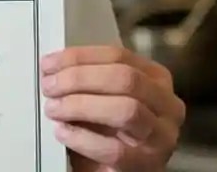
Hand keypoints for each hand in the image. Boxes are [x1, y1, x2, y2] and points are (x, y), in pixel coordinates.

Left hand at [40, 46, 185, 171]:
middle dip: (80, 79)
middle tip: (49, 86)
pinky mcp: (147, 165)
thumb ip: (87, 78)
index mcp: (156, 79)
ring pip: (125, 110)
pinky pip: (114, 149)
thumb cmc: (106, 130)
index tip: (49, 64)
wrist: (112, 169)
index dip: (80, 57)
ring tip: (54, 109)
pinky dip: (82, 138)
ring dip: (81, 105)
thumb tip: (52, 66)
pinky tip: (62, 132)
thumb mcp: (101, 96)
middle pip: (125, 79)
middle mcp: (167, 105)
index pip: (119, 56)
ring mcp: (161, 137)